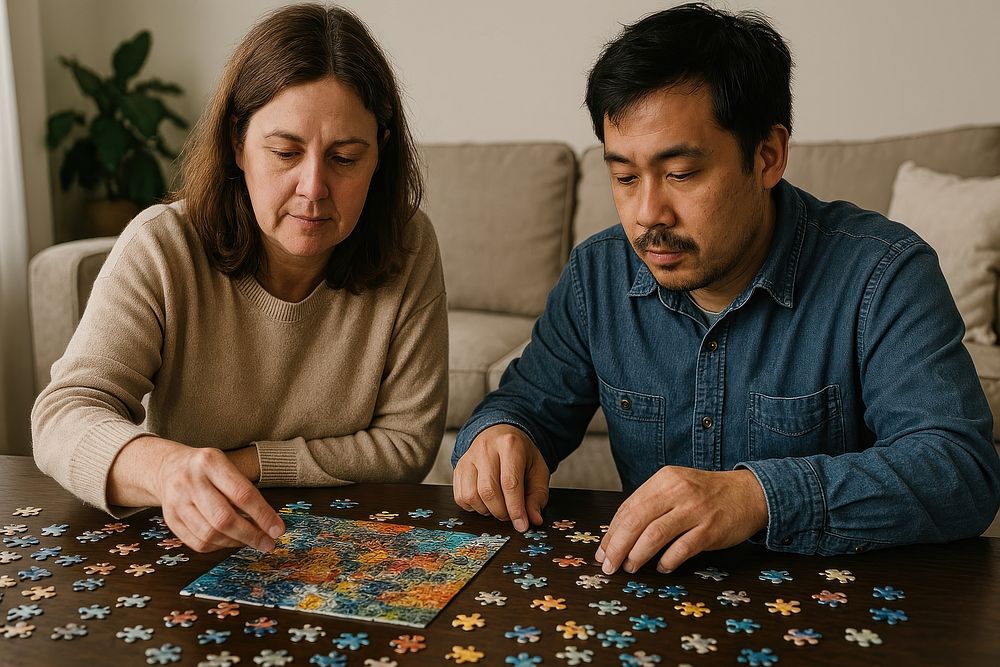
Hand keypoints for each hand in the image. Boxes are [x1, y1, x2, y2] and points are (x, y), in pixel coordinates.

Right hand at [110, 437, 284, 552]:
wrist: (168, 467)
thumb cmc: (207, 468)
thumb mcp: (226, 465)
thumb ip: (244, 490)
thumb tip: (269, 523)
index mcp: (210, 462)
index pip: (242, 494)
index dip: (263, 515)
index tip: (278, 530)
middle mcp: (191, 481)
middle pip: (224, 519)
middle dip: (251, 535)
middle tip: (268, 544)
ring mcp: (176, 502)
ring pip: (210, 535)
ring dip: (236, 543)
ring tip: (251, 541)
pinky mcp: (171, 520)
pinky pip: (198, 543)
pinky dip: (219, 546)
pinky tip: (231, 541)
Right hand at [453, 424, 549, 531]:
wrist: (500, 434)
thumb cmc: (520, 454)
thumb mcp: (537, 470)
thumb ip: (537, 496)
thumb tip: (534, 519)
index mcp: (510, 445)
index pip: (510, 483)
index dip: (515, 509)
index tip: (522, 525)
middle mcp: (486, 448)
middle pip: (488, 491)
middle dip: (500, 511)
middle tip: (510, 515)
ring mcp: (469, 457)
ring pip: (471, 495)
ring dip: (486, 510)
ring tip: (497, 506)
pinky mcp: (458, 467)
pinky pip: (460, 496)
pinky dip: (473, 506)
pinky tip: (484, 501)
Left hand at [595, 466, 767, 573]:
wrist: (749, 493)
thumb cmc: (706, 494)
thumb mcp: (676, 488)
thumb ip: (651, 505)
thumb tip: (618, 536)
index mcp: (664, 479)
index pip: (628, 507)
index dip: (611, 532)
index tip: (602, 552)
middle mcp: (677, 491)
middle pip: (636, 520)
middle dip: (617, 546)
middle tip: (608, 566)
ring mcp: (695, 509)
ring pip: (655, 534)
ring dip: (637, 555)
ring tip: (630, 568)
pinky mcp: (711, 528)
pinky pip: (682, 548)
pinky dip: (668, 561)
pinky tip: (662, 568)